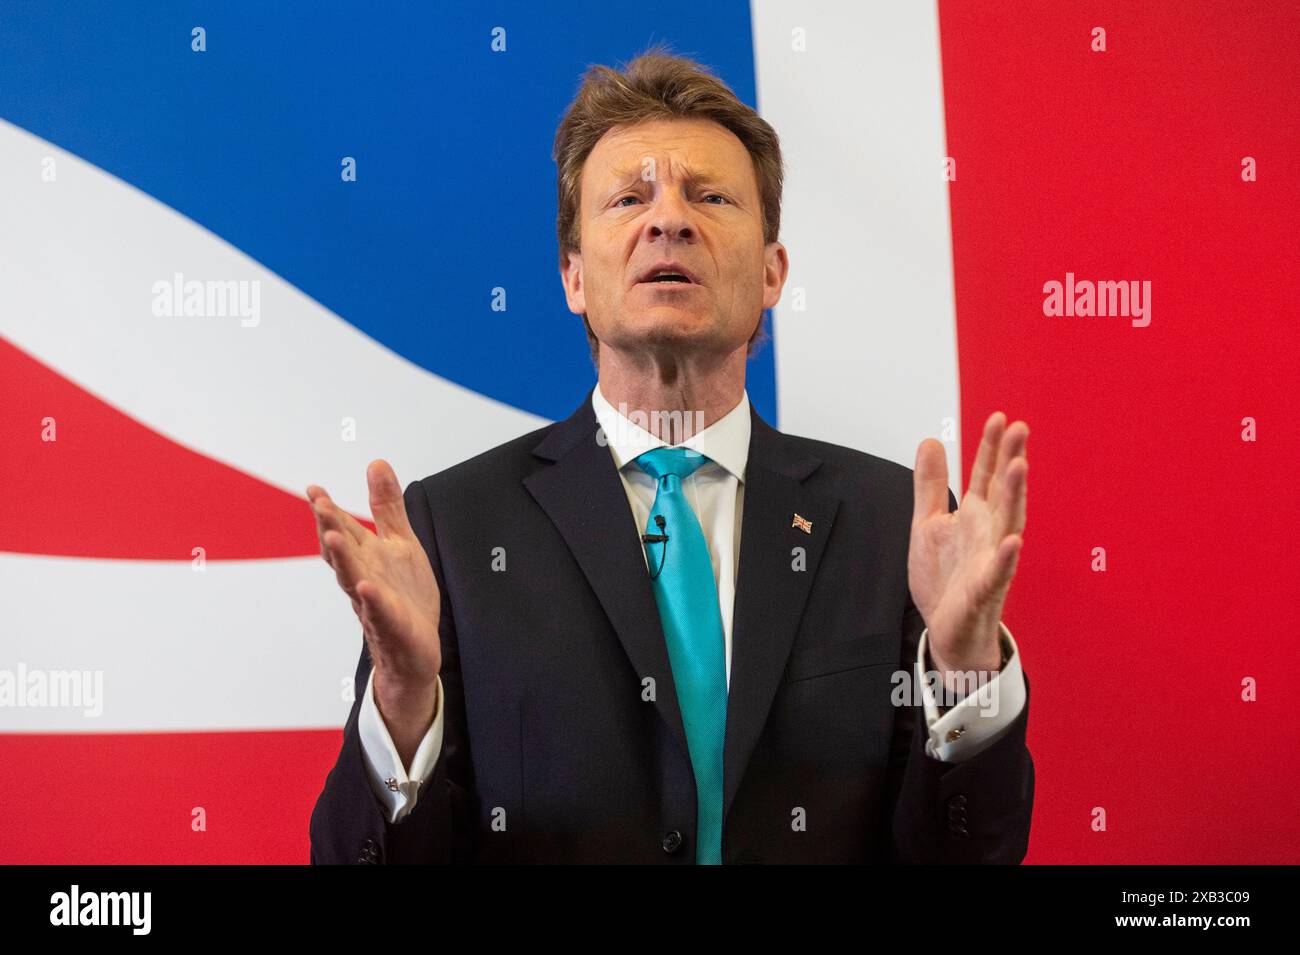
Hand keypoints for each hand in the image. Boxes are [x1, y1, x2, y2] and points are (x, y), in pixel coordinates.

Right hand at [308, 460, 440, 760]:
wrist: (416, 649)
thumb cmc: (404, 595)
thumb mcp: (401, 543)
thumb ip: (387, 506)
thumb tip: (376, 463)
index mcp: (367, 558)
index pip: (344, 531)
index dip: (329, 511)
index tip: (314, 489)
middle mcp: (364, 578)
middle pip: (343, 552)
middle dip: (331, 528)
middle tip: (320, 505)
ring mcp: (375, 604)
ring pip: (354, 580)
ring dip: (344, 560)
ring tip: (334, 538)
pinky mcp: (393, 627)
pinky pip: (380, 613)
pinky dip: (373, 601)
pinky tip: (367, 587)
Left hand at [908, 412, 1027, 677]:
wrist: (946, 629)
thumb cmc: (944, 578)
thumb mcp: (927, 523)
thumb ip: (930, 485)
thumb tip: (930, 441)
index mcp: (975, 516)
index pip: (985, 475)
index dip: (991, 447)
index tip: (999, 418)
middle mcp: (989, 532)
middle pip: (1002, 491)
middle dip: (1010, 460)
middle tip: (1019, 428)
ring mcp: (990, 560)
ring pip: (1007, 524)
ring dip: (1014, 496)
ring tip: (1019, 467)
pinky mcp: (985, 589)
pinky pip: (998, 572)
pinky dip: (1006, 557)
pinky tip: (1013, 540)